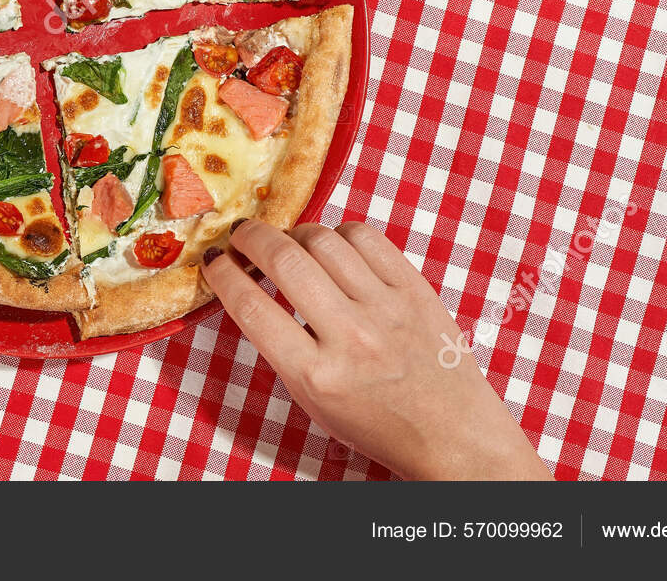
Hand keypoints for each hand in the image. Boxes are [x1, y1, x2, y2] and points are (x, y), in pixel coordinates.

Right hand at [202, 220, 550, 479]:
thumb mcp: (315, 402)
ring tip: (287, 241)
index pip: (251, 308)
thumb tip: (253, 286)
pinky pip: (367, 238)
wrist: (453, 435)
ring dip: (294, 232)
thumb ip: (284, 348)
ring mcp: (386, 310)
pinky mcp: (415, 290)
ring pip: (323, 240)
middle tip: (240, 236)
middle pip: (284, 261)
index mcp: (316, 376)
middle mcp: (350, 339)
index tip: (213, 260)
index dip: (222, 275)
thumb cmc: (379, 423)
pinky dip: (340, 233)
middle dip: (250, 238)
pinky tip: (332, 245)